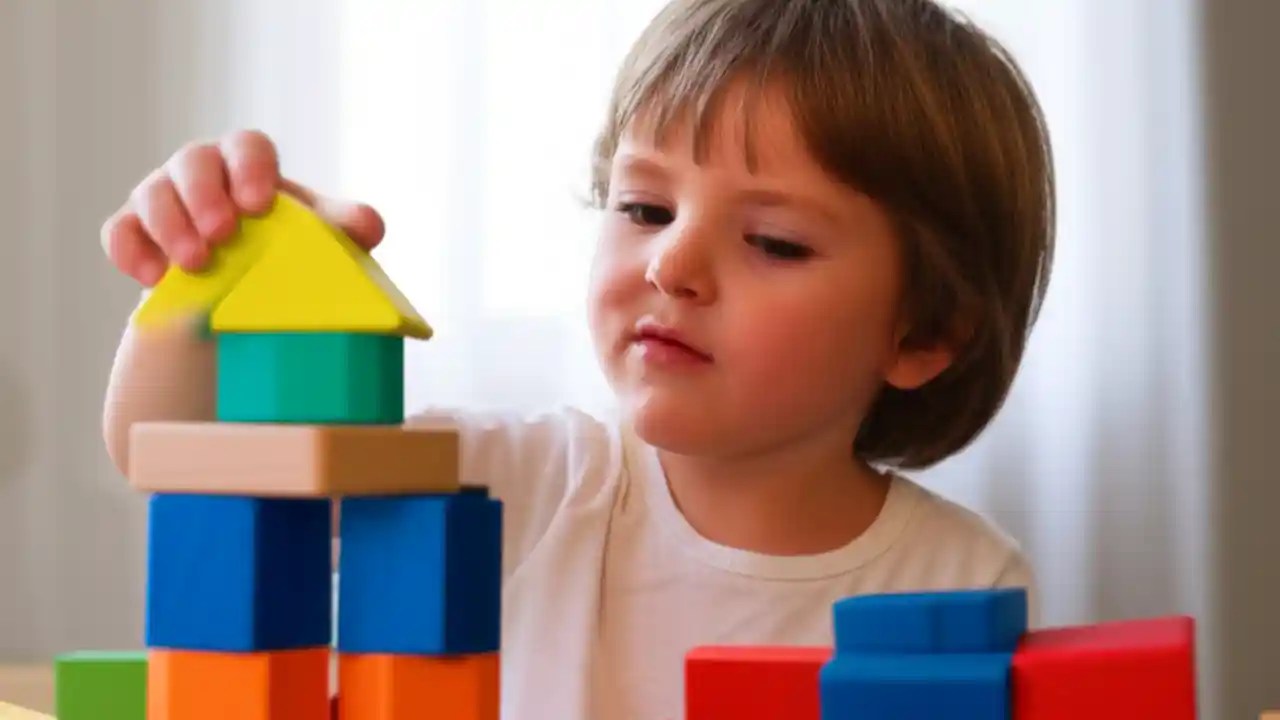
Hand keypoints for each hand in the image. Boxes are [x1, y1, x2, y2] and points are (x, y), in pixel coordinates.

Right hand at [101, 129, 385, 286]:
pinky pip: (119, 232)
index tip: (259, 204)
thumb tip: (368, 225)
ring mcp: (163, 198)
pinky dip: (131, 251)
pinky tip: (154, 278)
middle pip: (192, 162)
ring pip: (151, 194)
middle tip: (223, 234)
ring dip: (170, 227)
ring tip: (195, 265)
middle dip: (204, 196)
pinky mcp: (134, 233)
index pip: (247, 146)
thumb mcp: (319, 238)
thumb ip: (345, 226)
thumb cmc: (287, 250)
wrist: (242, 294)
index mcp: (249, 165)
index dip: (250, 168)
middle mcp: (202, 172)